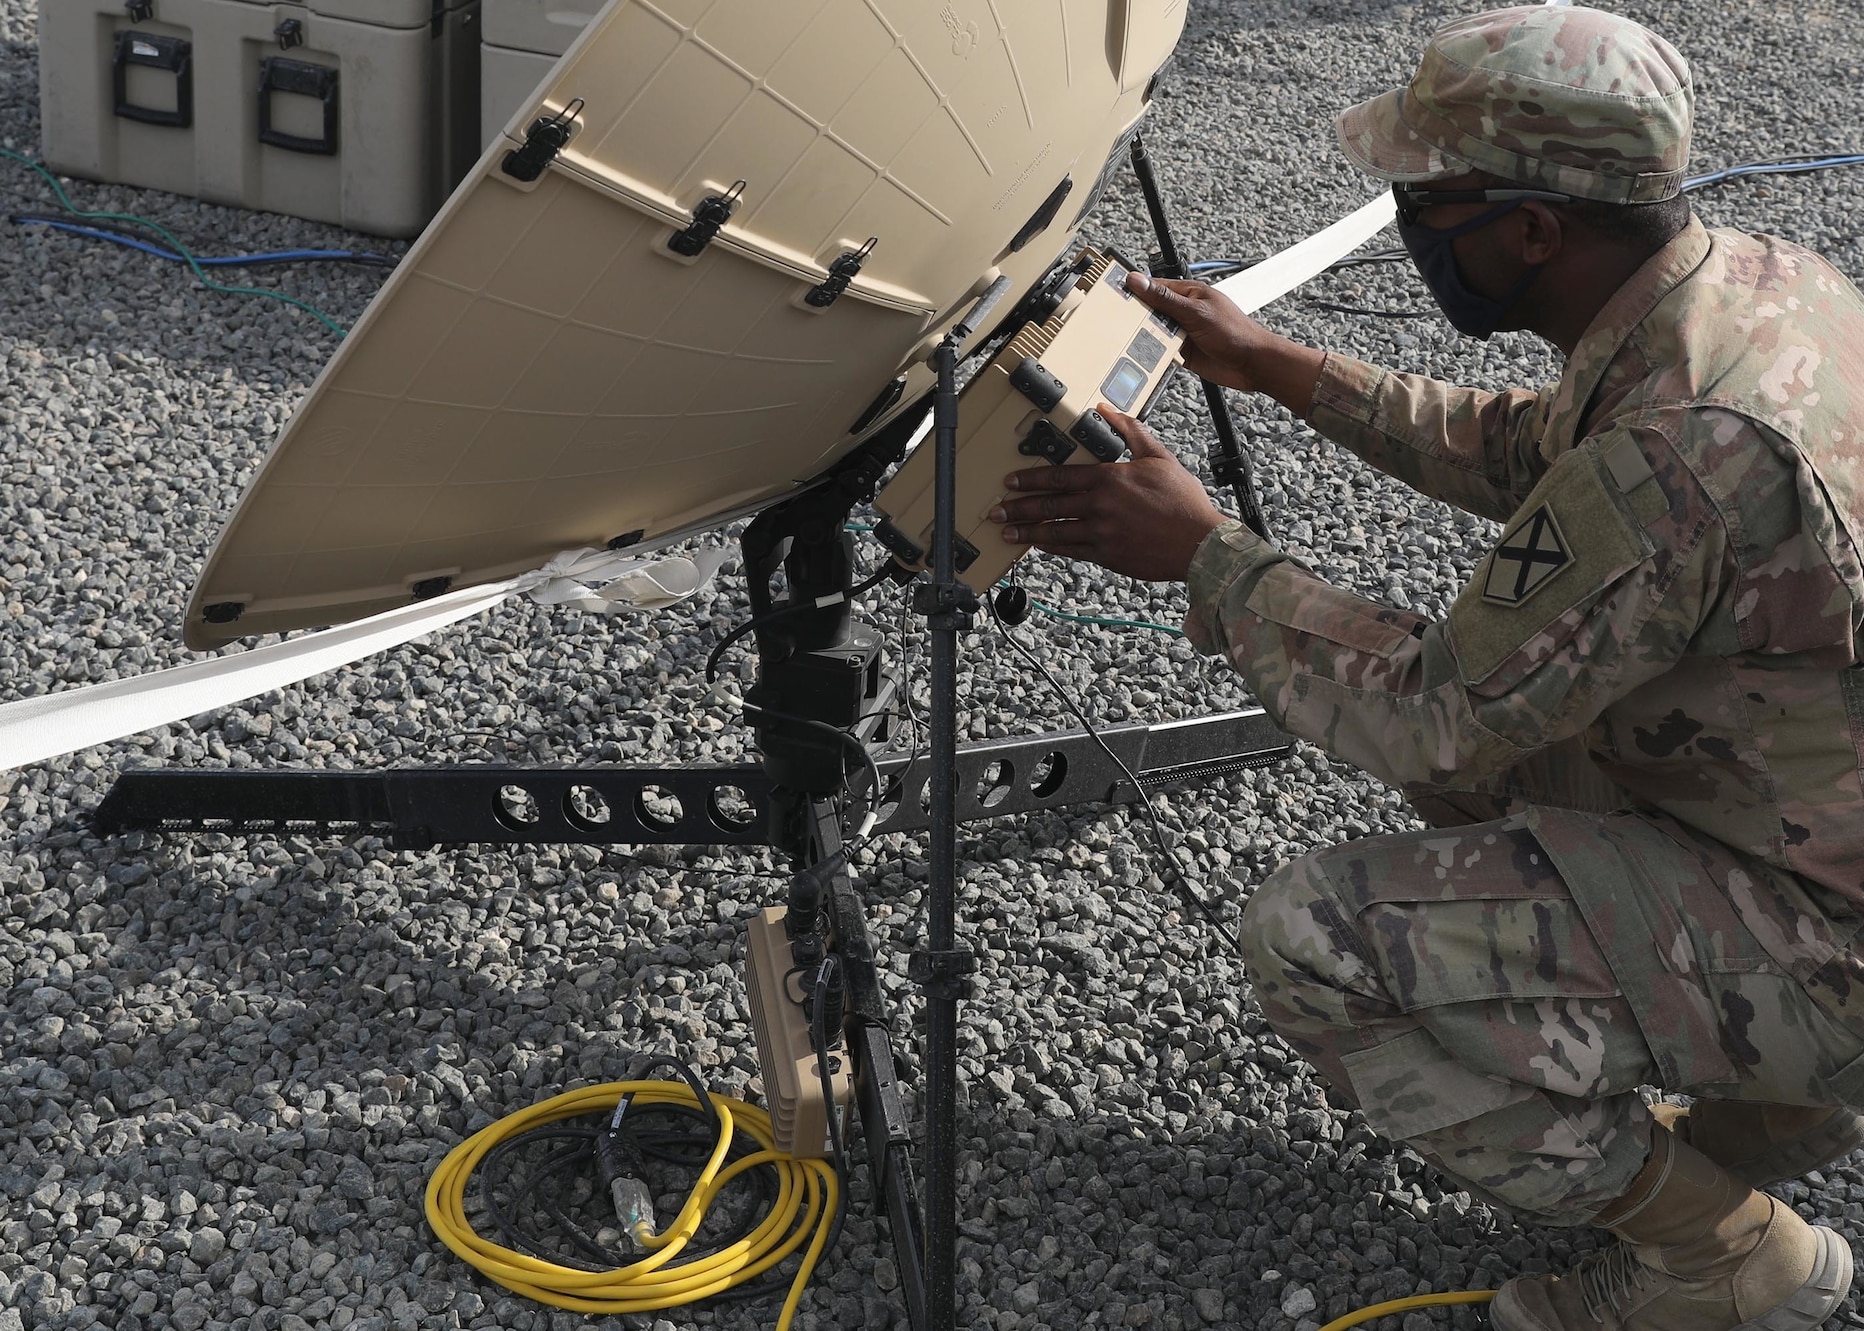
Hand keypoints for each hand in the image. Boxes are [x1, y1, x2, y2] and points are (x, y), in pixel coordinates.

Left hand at [987, 406, 1228, 581]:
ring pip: (1055, 531)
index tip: (1011, 481)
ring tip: (1006, 531)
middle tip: (996, 509)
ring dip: (1027, 531)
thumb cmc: (1183, 501)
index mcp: (1110, 478)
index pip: (1060, 476)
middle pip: (1050, 505)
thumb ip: (1130, 431)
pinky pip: (1071, 550)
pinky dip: (1052, 547)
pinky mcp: (1107, 556)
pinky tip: (1038, 545)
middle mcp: (1100, 506)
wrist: (1199, 542)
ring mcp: (1101, 534)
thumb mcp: (1159, 457)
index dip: (1031, 479)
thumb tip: (1107, 409)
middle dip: (1019, 507)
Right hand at [1125, 272, 1325, 415]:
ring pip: (1154, 332)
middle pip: (1151, 311)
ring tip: (1122, 339)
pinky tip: (1140, 356)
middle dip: (1135, 315)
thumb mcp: (1196, 311)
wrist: (1252, 364)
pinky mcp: (1183, 353)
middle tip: (1112, 319)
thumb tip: (1139, 280)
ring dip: (1143, 337)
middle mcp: (1184, 312)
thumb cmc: (1235, 332)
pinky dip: (1152, 354)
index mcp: (1189, 293)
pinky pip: (1161, 351)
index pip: (1155, 287)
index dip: (1135, 289)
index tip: (1114, 291)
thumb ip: (1165, 298)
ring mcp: (1183, 333)